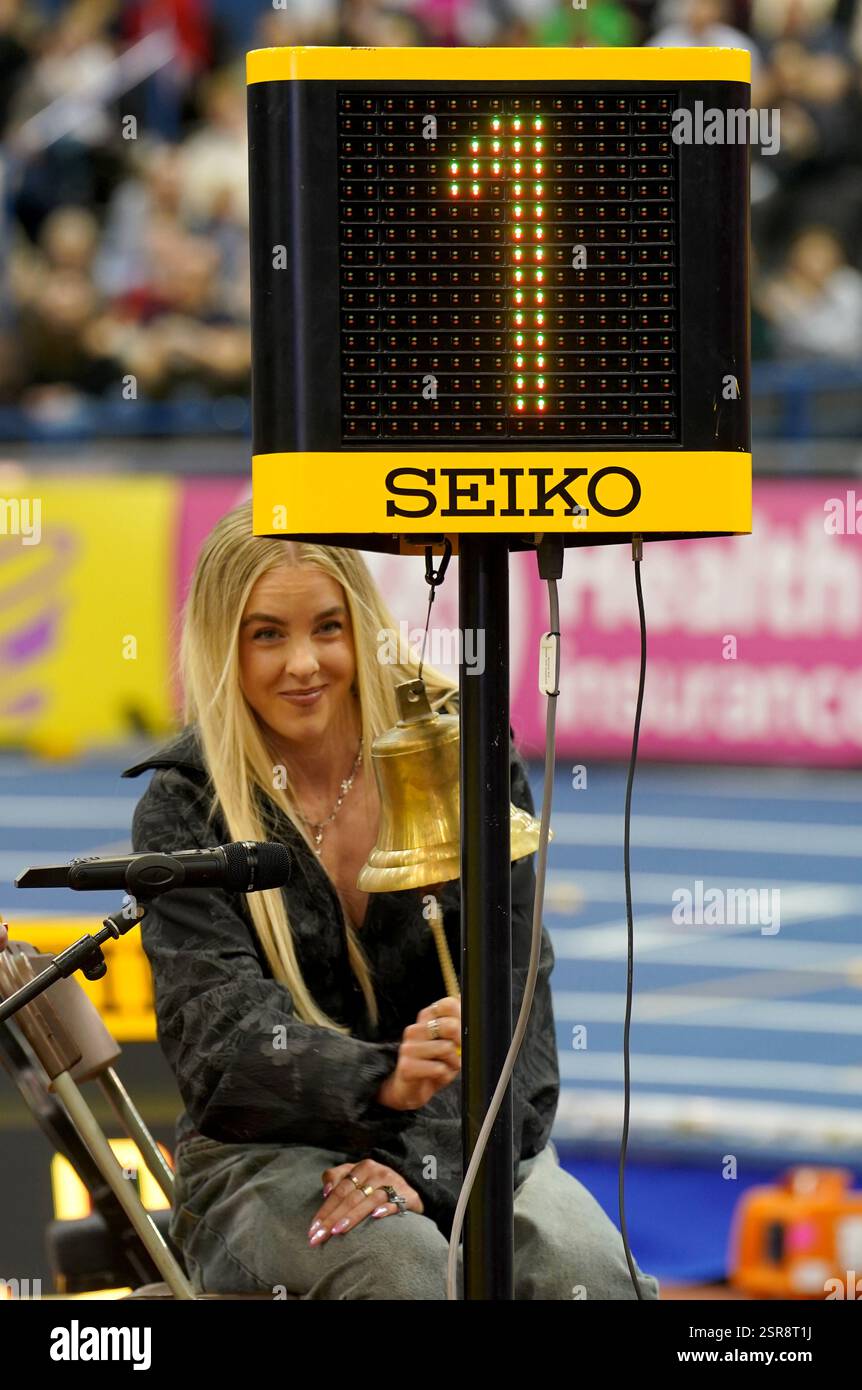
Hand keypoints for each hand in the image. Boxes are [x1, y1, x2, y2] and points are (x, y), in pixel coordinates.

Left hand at [307, 1160, 422, 1246]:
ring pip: (369, 1200)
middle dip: (332, 1218)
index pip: (339, 1190)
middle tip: (319, 1236)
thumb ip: (337, 1177)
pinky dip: (385, 1209)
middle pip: (351, 1197)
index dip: (325, 1209)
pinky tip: (375, 1217)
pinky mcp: (407, 1196)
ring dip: (353, 1216)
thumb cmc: (374, 1184)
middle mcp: (377, 1173)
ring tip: (337, 1231)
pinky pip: (395, 1203)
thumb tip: (325, 1191)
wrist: (409, 1186)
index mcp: (362, 1167)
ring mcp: (393, 1183)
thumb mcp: (356, 1175)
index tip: (312, 1228)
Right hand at [374, 996, 461, 1110]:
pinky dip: (445, 1076)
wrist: (410, 1089)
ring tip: (446, 1068)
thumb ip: (458, 1030)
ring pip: (446, 1048)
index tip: (463, 1033)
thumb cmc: (434, 1064)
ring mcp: (408, 1047)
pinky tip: (437, 1077)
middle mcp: (415, 1029)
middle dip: (461, 1043)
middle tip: (458, 1055)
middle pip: (450, 1026)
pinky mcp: (407, 1066)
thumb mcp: (449, 1043)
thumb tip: (475, 1021)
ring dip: (453, 1063)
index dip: (462, 1019)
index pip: (448, 1004)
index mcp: (425, 1018)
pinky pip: (439, 1068)